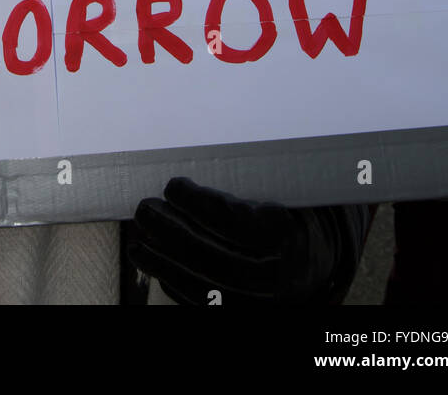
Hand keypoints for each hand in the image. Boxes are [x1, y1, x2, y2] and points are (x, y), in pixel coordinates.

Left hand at [129, 177, 366, 305]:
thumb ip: (250, 177)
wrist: (310, 269)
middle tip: (145, 209)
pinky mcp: (240, 312)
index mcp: (286, 234)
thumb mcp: (281, 192)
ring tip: (137, 239)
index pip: (237, 220)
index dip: (200, 204)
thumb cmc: (286, 218)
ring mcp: (257, 300)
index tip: (173, 185)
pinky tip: (151, 262)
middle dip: (173, 232)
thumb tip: (201, 136)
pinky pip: (200, 301)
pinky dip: (172, 281)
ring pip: (203, 283)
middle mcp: (274, 273)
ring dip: (163, 260)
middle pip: (214, 255)